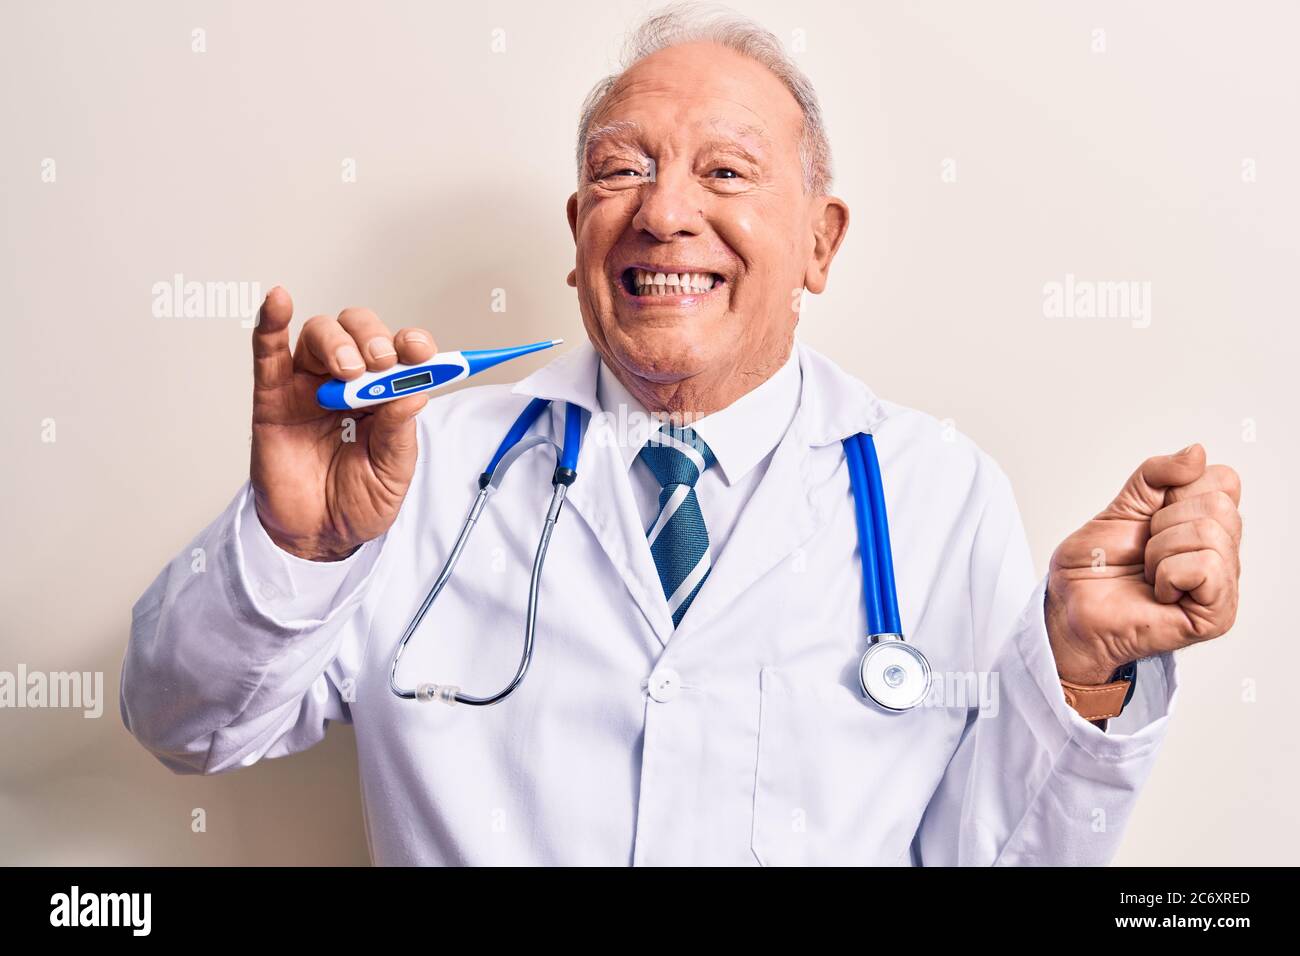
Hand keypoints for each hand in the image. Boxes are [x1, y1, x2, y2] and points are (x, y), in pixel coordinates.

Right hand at [249, 288, 436, 559]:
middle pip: (358, 332)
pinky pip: (267, 355)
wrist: (320, 538)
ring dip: (337, 341)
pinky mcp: (273, 400)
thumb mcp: (393, 472)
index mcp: (385, 395)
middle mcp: (348, 383)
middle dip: (372, 338)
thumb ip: (400, 432)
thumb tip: (414, 392)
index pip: (400, 352)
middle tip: (380, 363)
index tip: (422, 351)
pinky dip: (270, 324)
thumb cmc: (359, 501)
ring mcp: (308, 387)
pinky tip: (278, 300)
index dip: (412, 344)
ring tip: (348, 371)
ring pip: (319, 336)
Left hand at [1045, 444, 1241, 684]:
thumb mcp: (1120, 506)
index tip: (1149, 516)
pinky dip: (1169, 574)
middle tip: (1144, 550)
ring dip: (1161, 550)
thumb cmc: (1093, 567)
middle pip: (1220, 503)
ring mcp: (1223, 584)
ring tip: (1147, 572)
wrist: (1070, 609)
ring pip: (1211, 533)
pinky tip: (1157, 591)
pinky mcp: (1217, 614)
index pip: (1224, 479)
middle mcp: (1221, 551)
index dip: (1178, 489)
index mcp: (1203, 522)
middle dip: (1164, 521)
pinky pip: (1208, 567)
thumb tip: (1196, 452)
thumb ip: (1155, 476)